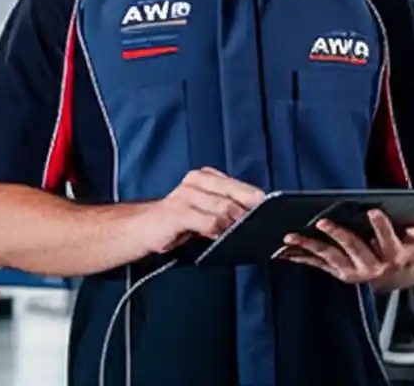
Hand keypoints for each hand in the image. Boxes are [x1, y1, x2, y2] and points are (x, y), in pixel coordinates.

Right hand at [146, 167, 265, 253]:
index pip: (240, 185)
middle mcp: (197, 180)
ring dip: (235, 224)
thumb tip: (257, 216)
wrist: (141, 229)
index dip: (256, 200)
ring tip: (239, 234)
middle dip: (250, 211)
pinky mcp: (178, 212)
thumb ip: (225, 208)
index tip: (272, 213)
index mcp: (206, 176)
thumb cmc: (176, 222)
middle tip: (262, 225)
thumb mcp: (203, 210)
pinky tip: (220, 238)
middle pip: (236, 193)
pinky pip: (209, 222)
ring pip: (225, 208)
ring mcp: (186, 194)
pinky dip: (219, 231)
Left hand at [278, 209, 413, 289]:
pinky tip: (283, 249)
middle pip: (354, 250)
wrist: (400, 268)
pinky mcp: (339, 273)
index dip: (382, 227)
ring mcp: (354, 272)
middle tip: (322, 221)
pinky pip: (318, 264)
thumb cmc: (407, 242)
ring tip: (290, 236)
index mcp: (396, 255)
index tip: (374, 210)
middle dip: (338, 235)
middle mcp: (374, 268)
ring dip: (309, 247)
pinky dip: (300, 257)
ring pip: (329, 259)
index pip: (389, 241)